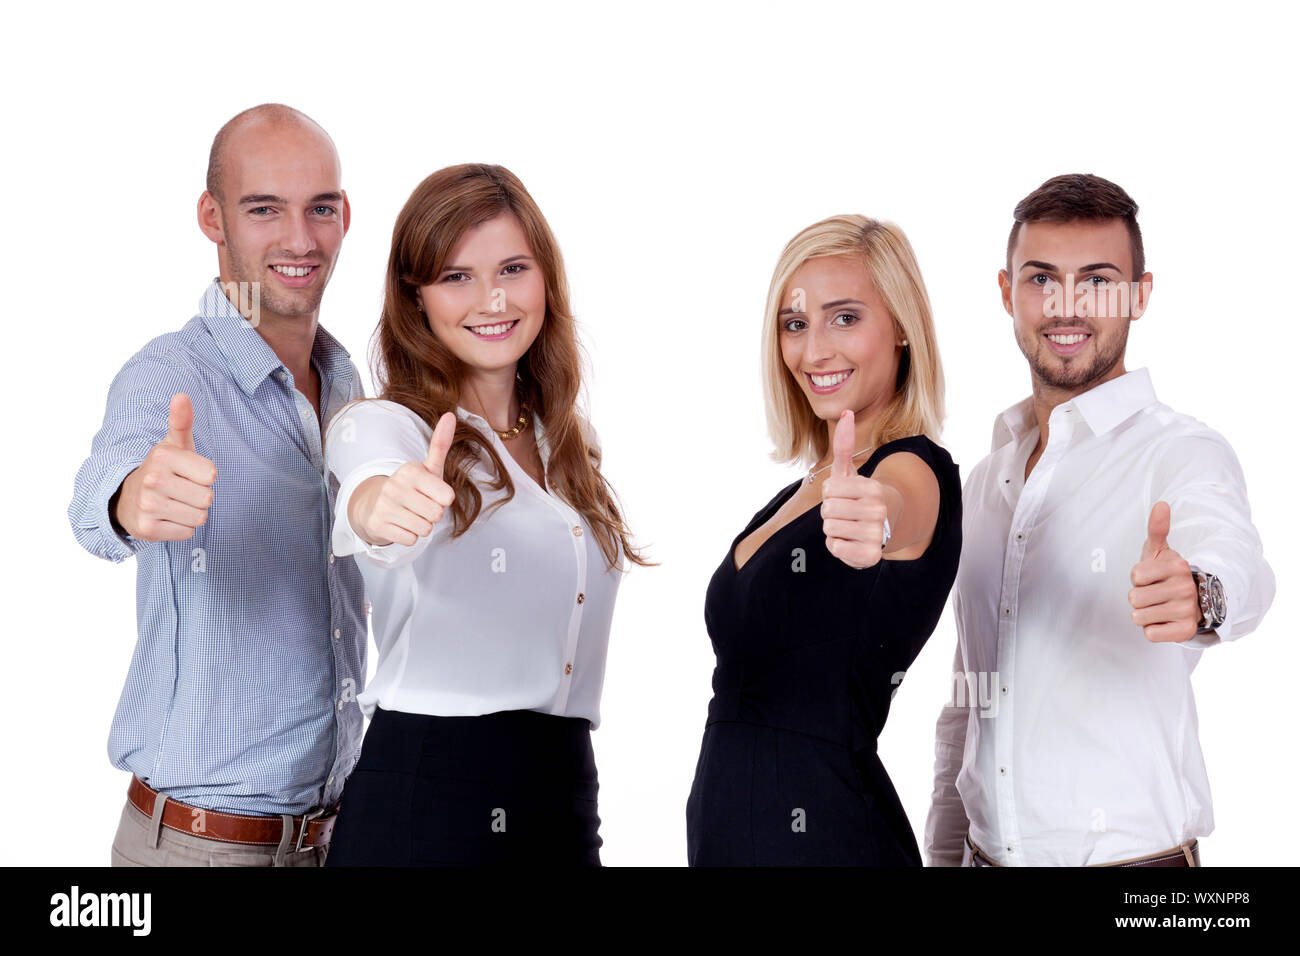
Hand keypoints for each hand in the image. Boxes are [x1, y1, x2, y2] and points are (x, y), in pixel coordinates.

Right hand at [114, 393, 217, 541]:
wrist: (126, 498)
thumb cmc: (163, 469)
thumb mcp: (173, 444)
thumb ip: (181, 421)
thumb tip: (182, 395)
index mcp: (163, 456)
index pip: (211, 475)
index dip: (204, 476)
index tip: (187, 473)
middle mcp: (153, 480)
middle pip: (207, 498)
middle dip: (199, 497)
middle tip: (180, 490)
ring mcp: (147, 506)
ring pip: (199, 517)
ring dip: (192, 513)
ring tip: (174, 504)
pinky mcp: (147, 530)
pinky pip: (187, 533)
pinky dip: (181, 528)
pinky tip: (166, 517)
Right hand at [350, 411, 456, 546]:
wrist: (374, 505)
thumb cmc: (411, 487)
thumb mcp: (427, 467)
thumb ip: (440, 444)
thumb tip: (451, 415)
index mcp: (411, 471)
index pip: (447, 497)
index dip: (443, 500)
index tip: (430, 493)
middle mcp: (396, 486)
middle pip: (437, 515)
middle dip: (432, 515)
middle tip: (419, 506)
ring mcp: (385, 505)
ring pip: (425, 529)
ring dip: (421, 526)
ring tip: (409, 515)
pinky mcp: (378, 525)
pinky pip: (410, 540)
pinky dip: (408, 536)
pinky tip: (399, 524)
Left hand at [820, 409, 889, 569]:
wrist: (884, 526)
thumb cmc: (860, 496)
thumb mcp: (851, 471)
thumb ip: (845, 444)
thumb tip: (845, 413)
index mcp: (872, 489)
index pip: (829, 490)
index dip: (830, 493)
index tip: (843, 495)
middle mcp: (878, 511)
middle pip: (827, 511)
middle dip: (830, 512)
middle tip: (845, 512)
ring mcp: (876, 535)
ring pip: (829, 530)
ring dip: (833, 529)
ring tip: (848, 525)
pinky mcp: (870, 556)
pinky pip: (835, 549)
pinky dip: (837, 546)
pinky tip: (851, 540)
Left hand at [1128, 500, 1200, 642]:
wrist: (1193, 601)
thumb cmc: (1167, 574)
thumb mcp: (1160, 551)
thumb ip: (1157, 529)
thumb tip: (1161, 504)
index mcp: (1178, 566)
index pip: (1135, 576)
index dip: (1137, 578)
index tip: (1152, 577)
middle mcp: (1185, 589)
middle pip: (1134, 598)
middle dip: (1139, 598)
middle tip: (1155, 594)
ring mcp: (1187, 611)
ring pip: (1138, 617)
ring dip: (1144, 614)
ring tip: (1159, 607)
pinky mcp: (1185, 632)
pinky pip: (1149, 634)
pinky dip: (1152, 629)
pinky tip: (1164, 621)